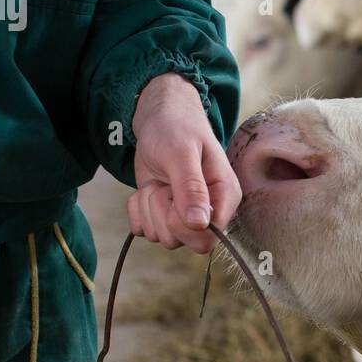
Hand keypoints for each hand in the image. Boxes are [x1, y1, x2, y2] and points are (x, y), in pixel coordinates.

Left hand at [128, 73, 240, 253]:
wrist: (158, 120)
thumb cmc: (176, 128)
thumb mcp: (182, 153)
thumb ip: (192, 188)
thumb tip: (200, 224)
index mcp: (224, 196)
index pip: (208, 238)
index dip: (184, 225)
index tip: (173, 196)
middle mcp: (209, 211)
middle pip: (183, 241)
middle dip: (162, 214)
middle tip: (165, 184)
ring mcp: (185, 216)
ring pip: (160, 236)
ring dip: (149, 207)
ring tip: (159, 180)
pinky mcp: (163, 215)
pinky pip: (142, 229)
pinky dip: (137, 209)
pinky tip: (148, 188)